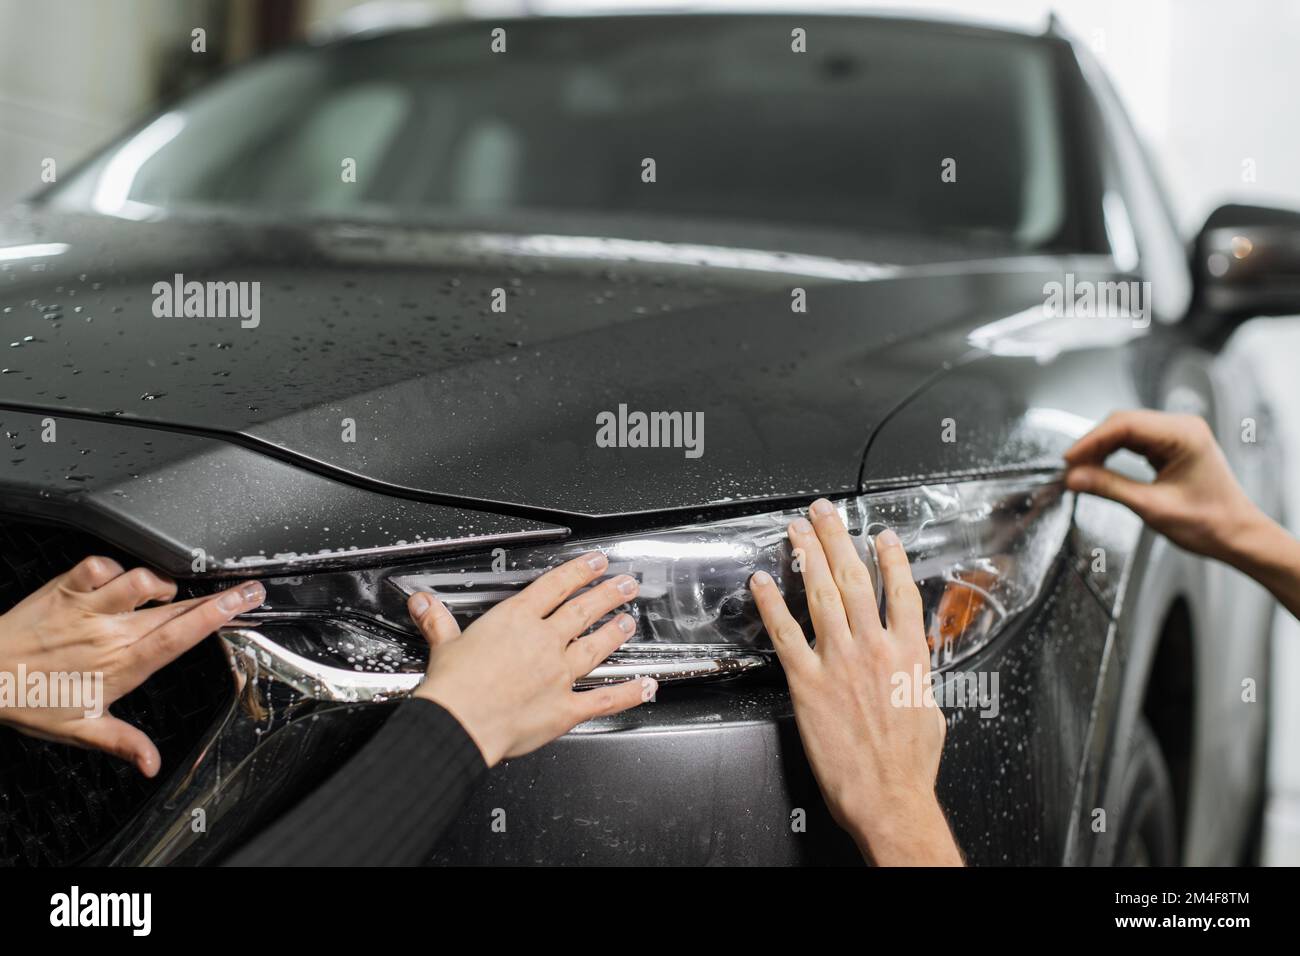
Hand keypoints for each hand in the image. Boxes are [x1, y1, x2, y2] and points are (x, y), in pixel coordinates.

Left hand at [0, 556, 265, 775]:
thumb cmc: (30, 700)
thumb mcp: (80, 730)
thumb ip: (123, 743)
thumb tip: (154, 765)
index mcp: (122, 666)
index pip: (180, 637)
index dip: (217, 616)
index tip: (245, 602)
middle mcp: (110, 633)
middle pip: (174, 609)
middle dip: (215, 596)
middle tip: (243, 589)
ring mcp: (88, 608)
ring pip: (139, 580)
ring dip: (159, 583)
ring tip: (163, 592)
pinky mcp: (66, 589)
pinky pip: (99, 565)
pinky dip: (113, 567)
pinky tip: (118, 579)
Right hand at [407, 552, 654, 765]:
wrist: (459, 723)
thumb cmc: (452, 687)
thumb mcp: (443, 644)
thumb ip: (438, 621)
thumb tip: (423, 603)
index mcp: (515, 620)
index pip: (555, 586)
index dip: (580, 571)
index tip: (596, 562)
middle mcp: (543, 642)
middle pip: (583, 611)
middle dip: (608, 595)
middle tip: (626, 585)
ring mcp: (558, 674)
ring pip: (596, 647)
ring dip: (615, 633)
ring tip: (629, 623)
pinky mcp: (565, 708)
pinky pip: (603, 699)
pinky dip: (628, 693)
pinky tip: (645, 685)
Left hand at [749, 499, 961, 865]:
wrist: (890, 795)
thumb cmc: (910, 762)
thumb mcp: (929, 707)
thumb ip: (915, 675)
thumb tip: (910, 663)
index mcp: (909, 652)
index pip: (900, 591)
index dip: (890, 558)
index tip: (881, 535)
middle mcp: (874, 647)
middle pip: (855, 579)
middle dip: (837, 539)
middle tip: (823, 513)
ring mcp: (839, 661)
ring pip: (822, 594)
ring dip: (807, 556)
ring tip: (795, 530)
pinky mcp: (808, 682)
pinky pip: (786, 633)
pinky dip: (772, 604)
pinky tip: (763, 581)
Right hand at [1063, 410, 1262, 562]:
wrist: (1236, 535)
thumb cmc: (1209, 523)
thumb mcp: (1152, 507)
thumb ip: (1110, 488)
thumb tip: (1074, 478)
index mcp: (1184, 435)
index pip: (1124, 425)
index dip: (1091, 441)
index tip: (1068, 460)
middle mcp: (1182, 427)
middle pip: (1122, 423)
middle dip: (1093, 444)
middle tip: (1070, 469)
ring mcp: (1177, 434)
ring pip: (1125, 430)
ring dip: (1100, 449)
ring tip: (1081, 471)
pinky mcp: (1171, 445)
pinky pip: (1133, 441)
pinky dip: (1113, 453)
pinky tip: (1099, 467)